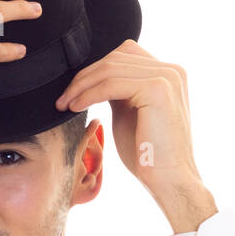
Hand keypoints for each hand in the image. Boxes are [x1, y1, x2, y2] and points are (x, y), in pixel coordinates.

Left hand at [53, 39, 215, 231]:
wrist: (169, 180)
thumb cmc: (148, 155)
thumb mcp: (128, 114)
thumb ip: (118, 92)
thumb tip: (94, 78)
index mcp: (168, 74)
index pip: (124, 55)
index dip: (95, 70)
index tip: (73, 92)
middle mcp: (171, 70)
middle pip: (115, 58)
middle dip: (84, 77)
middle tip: (63, 98)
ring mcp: (167, 77)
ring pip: (110, 68)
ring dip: (81, 86)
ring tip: (65, 104)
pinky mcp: (157, 89)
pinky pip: (111, 83)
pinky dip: (88, 94)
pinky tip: (75, 107)